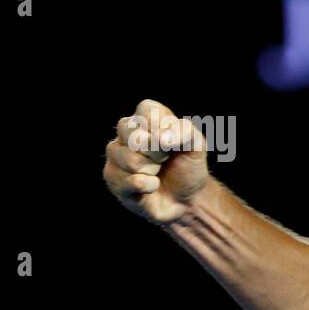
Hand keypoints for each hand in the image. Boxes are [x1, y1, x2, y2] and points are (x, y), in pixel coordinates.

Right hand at [103, 99, 209, 222]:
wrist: (185, 199)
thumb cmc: (188, 167)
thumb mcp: (197, 146)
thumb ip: (186, 132)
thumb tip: (161, 137)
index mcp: (146, 117)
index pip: (147, 110)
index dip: (163, 128)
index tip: (173, 141)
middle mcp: (126, 132)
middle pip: (136, 136)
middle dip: (159, 153)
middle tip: (164, 158)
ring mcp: (116, 154)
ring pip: (132, 161)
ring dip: (153, 170)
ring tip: (156, 172)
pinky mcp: (112, 177)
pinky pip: (132, 181)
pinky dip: (149, 186)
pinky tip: (150, 185)